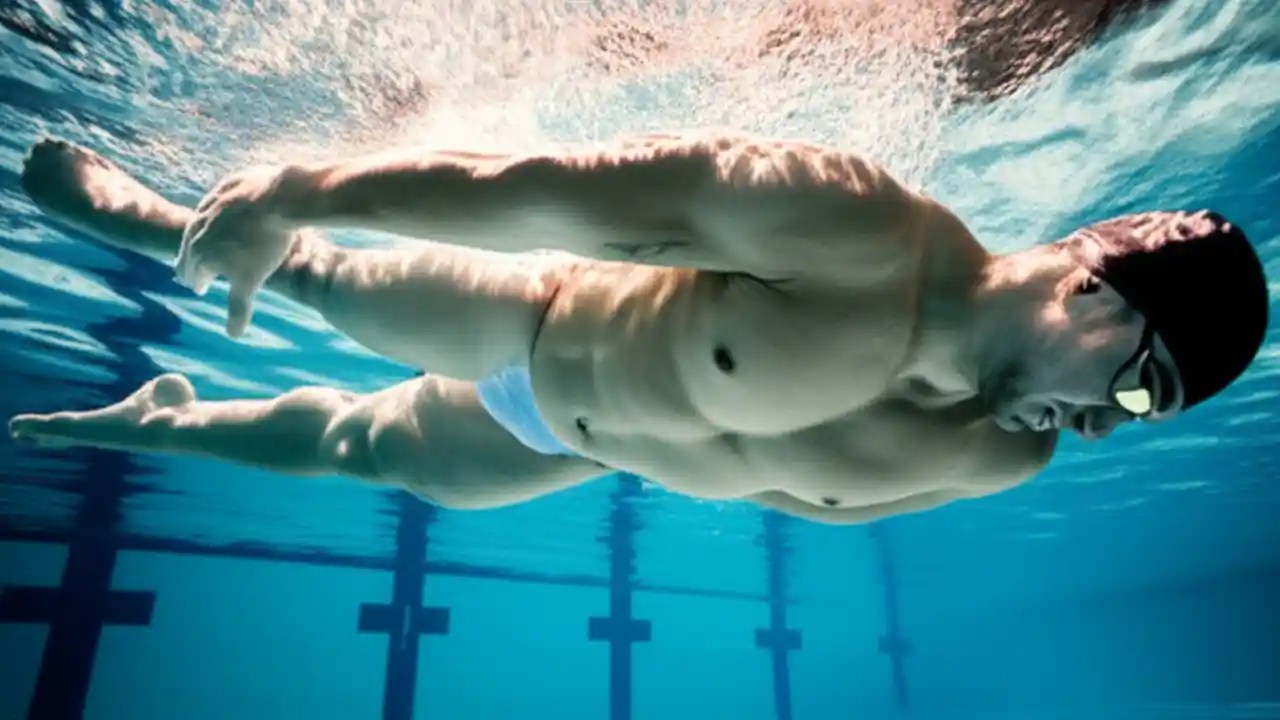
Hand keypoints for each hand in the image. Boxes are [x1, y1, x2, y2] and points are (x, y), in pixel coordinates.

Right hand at [176, 165, 296, 337]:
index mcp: (200, 252)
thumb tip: (233, 336)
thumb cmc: (264, 244)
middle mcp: (198, 227)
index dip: (196, 282)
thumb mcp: (251, 281)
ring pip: (199, 224)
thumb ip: (239, 308)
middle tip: (189, 271)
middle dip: (190, 262)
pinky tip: (222, 214)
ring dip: (199, 237)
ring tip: (203, 243)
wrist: (279, 199)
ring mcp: (211, 203)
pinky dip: (215, 213)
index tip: (198, 287)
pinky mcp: (227, 185)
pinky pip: (216, 202)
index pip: (192, 273)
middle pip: (189, 248)